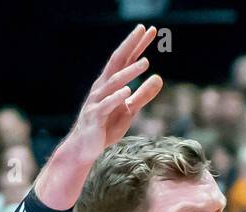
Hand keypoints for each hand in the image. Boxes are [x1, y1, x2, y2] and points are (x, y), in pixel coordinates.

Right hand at [56, 26, 161, 167]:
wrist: (85, 148)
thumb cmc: (106, 127)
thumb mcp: (129, 110)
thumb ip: (143, 95)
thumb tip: (160, 78)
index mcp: (110, 83)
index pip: (125, 59)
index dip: (137, 44)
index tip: (150, 30)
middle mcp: (102, 87)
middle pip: (117, 61)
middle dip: (131, 45)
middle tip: (143, 29)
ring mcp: (97, 100)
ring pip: (114, 82)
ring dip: (129, 72)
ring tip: (145, 63)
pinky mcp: (95, 116)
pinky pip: (106, 105)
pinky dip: (116, 97)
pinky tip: (127, 90)